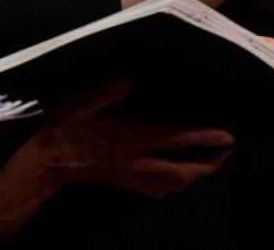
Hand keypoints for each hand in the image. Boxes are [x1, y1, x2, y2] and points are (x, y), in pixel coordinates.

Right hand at [0, 80, 233, 236]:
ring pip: (172, 185)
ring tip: (208, 163)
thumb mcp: (79, 104)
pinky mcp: (123, 182)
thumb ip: (103, 92)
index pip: (176, 140)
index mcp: (130, 138)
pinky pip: (155, 191)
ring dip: (194, 176)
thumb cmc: (63, 131)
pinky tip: (174, 180)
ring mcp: (130, 176)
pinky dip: (171, 186)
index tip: (228, 136)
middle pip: (183, 171)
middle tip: (227, 152)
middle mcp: (135, 161)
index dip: (205, 138)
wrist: (45, 165)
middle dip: (210, 164)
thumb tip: (126, 82)